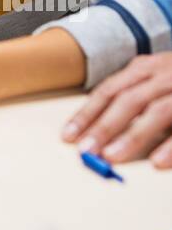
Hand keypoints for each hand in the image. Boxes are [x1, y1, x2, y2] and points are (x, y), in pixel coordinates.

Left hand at [62, 52, 171, 168]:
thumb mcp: (158, 78)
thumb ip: (134, 97)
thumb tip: (97, 128)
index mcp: (146, 67)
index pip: (110, 89)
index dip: (88, 112)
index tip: (68, 136)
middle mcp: (164, 74)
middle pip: (129, 99)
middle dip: (105, 126)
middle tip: (86, 151)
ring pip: (157, 111)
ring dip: (133, 136)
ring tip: (112, 157)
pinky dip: (171, 146)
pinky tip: (156, 162)